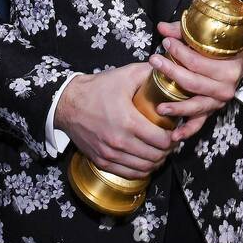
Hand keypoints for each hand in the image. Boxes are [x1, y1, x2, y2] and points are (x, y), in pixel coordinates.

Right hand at [54, 63, 173, 179]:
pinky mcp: (101, 161)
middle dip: (168, 150)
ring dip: (156, 161)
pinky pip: (128, 174)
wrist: (67, 104)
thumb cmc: (96, 89)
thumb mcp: (124, 75)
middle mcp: (120, 142)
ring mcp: (109, 155)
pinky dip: (141, 170)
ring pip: (143, 168)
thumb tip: (169, 69)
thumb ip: (149, 72)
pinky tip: (145, 161)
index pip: (162, 140)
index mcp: (129, 122)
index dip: (174, 138)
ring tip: (160, 151)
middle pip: (155, 156)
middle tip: (171, 141)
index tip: (175, 131)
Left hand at [150, 20, 242, 141]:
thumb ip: (185, 32)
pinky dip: (188, 130)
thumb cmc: (228, 49)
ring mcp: (219, 101)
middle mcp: (225, 87)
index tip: (165, 42)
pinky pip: (200, 123)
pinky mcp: (213, 110)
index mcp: (228, 68)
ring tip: (160, 107)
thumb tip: (162, 27)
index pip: (198, 61)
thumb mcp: (212, 38)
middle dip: (172, 72)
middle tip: (154, 61)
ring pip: (196, 106)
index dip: (179, 51)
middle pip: (193, 82)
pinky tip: (174, 135)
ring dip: (177, 107)